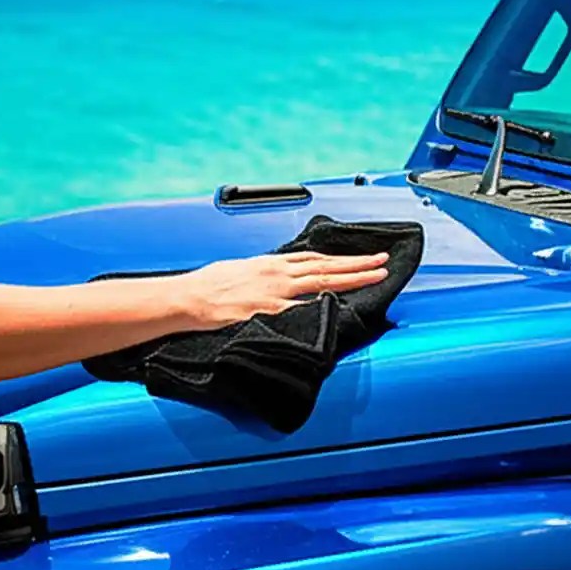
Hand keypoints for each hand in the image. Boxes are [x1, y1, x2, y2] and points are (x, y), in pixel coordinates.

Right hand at [170, 251, 389, 329]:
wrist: (187, 298)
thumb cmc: (209, 287)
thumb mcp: (243, 271)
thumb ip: (268, 275)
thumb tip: (285, 278)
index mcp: (272, 264)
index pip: (317, 258)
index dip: (343, 259)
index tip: (365, 258)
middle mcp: (278, 274)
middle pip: (327, 266)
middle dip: (359, 264)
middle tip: (383, 262)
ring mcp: (276, 293)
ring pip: (323, 280)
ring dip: (352, 278)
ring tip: (376, 276)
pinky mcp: (268, 311)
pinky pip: (303, 308)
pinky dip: (323, 305)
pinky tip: (343, 304)